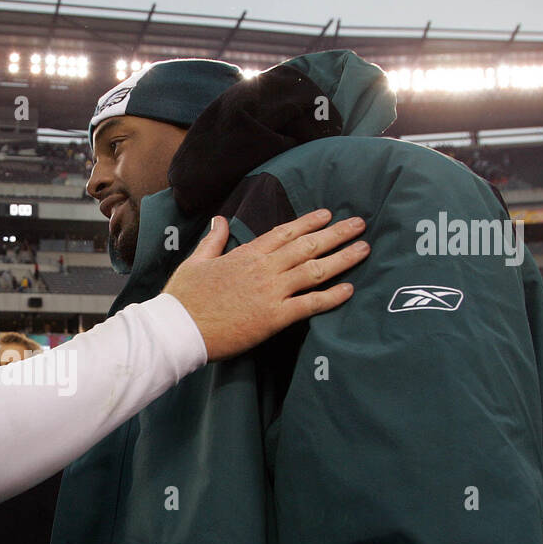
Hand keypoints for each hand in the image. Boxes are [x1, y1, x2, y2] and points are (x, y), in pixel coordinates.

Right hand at [163, 210, 368, 361]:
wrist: (179, 328)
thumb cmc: (184, 297)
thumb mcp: (196, 261)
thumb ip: (213, 240)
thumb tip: (219, 220)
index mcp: (245, 254)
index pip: (284, 232)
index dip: (309, 222)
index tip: (327, 215)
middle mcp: (264, 269)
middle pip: (308, 246)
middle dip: (337, 234)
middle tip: (360, 224)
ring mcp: (271, 292)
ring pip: (314, 271)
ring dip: (342, 258)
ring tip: (364, 249)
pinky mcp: (274, 317)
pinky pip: (310, 304)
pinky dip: (331, 297)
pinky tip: (349, 289)